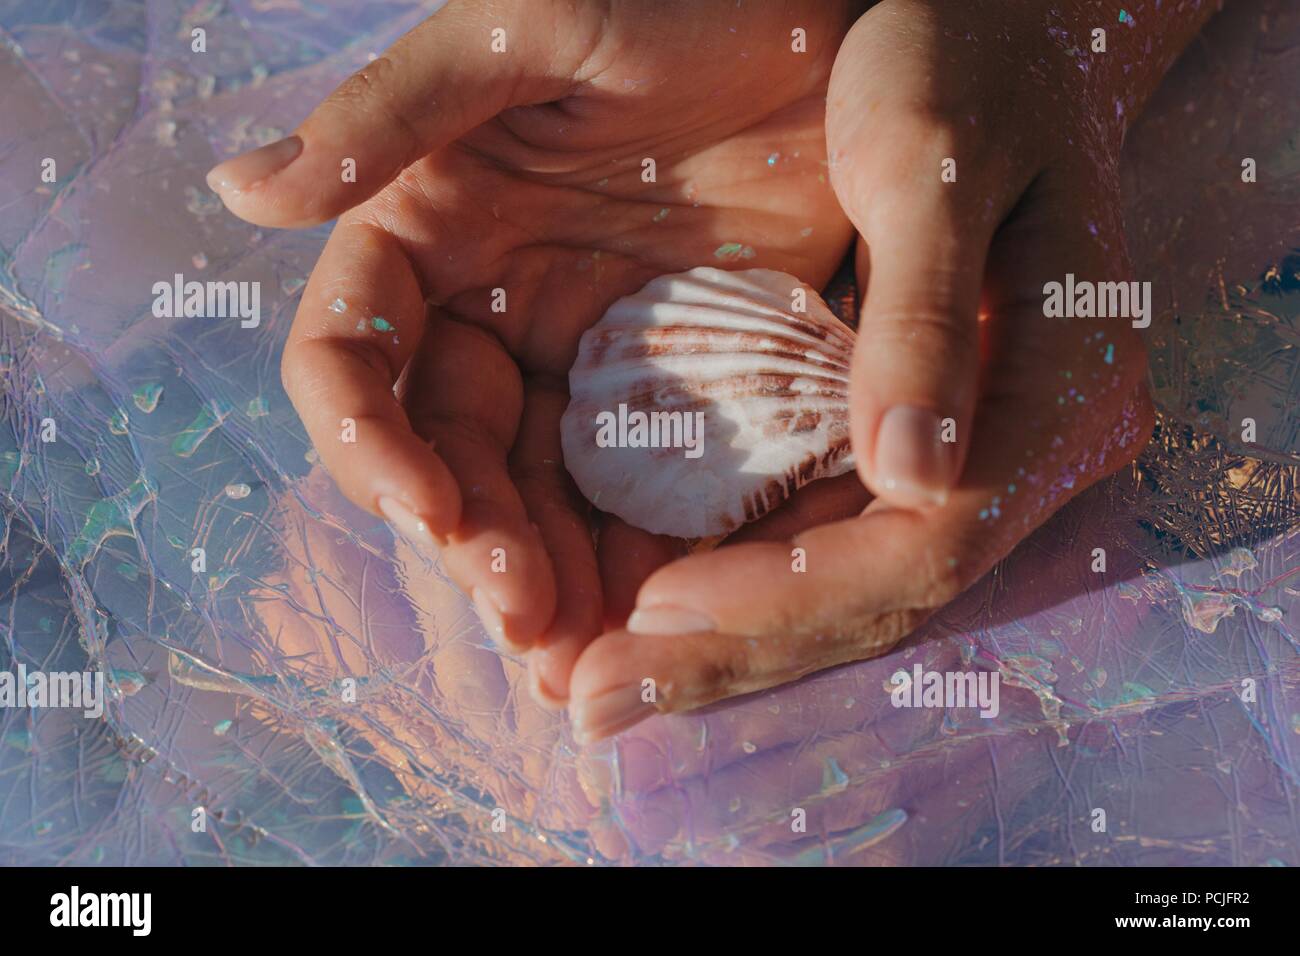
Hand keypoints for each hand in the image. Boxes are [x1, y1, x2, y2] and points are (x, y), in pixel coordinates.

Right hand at [208, 0, 861, 704]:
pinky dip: (635, 548)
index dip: (368, 445)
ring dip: (544, 573)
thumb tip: (237, 190)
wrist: (840, 2)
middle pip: (446, 452)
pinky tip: (654, 610)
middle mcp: (494, 302)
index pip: (352, 361)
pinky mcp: (679, 375)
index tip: (426, 510)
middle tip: (525, 618)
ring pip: (536, 488)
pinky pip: (639, 479)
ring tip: (576, 653)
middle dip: (472, 538)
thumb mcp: (525, 32)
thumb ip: (393, 116)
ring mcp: (585, 348)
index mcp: (431, 229)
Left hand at [564, 0, 1216, 741]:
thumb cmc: (969, 61)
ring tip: (600, 677)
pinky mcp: (904, 437)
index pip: (922, 544)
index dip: (790, 594)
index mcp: (1057, 392)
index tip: (654, 608)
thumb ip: (926, 315)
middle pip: (872, 593)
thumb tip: (912, 474)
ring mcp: (964, 451)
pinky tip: (641, 599)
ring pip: (838, 583)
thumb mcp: (934, 162)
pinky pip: (818, 533)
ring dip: (719, 638)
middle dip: (732, 651)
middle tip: (596, 701)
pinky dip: (732, 578)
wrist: (994, 30)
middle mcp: (1017, 448)